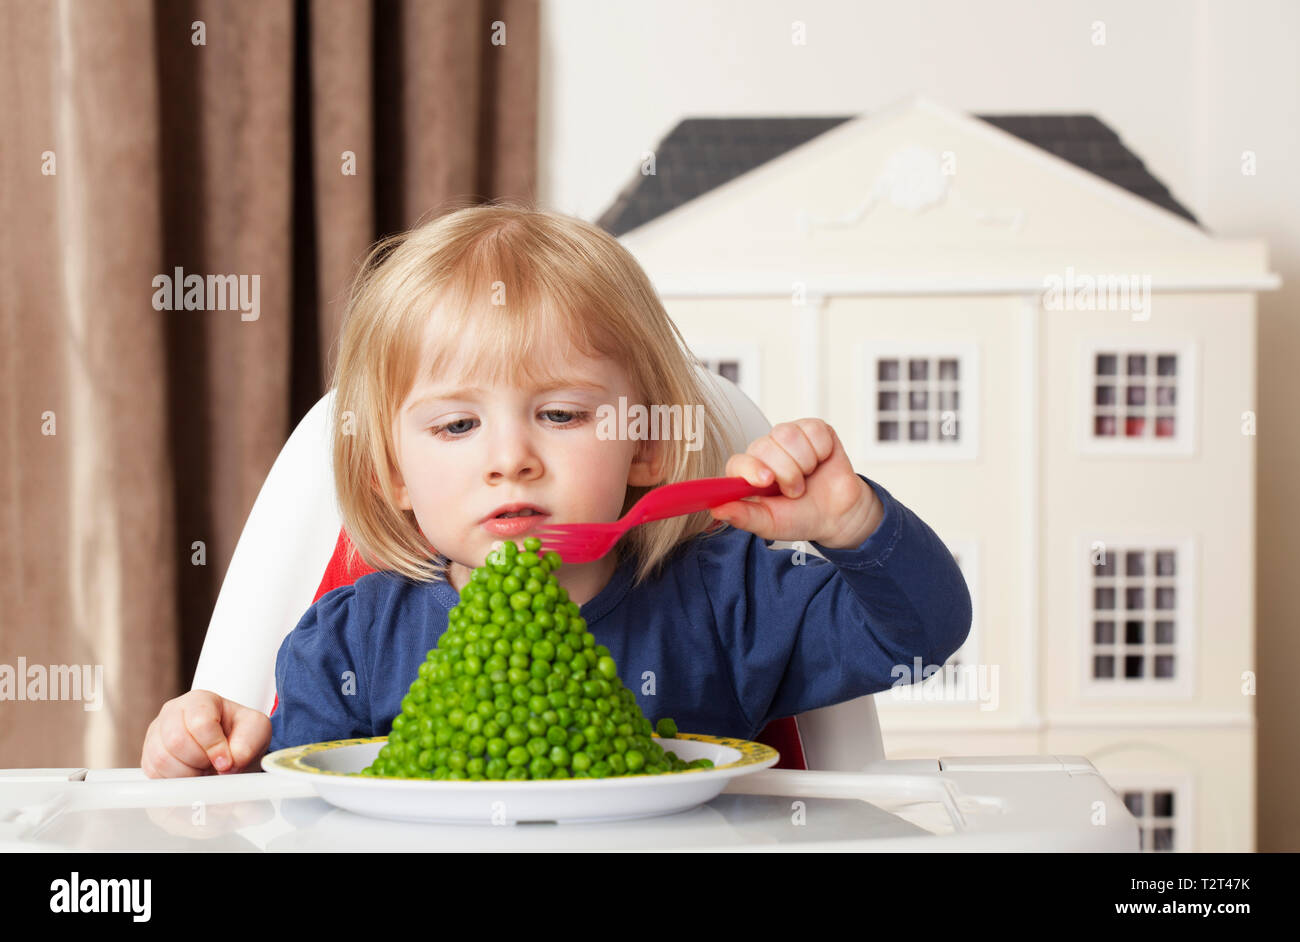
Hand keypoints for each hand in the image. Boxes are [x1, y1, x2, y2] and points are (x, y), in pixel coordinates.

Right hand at [141, 690, 270, 777]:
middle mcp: (171, 713)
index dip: (214, 747)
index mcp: (200, 701)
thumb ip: (248, 744)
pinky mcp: (148, 758)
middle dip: (200, 761)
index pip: (200, 722)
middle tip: (215, 767)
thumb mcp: (256, 731)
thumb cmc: (241, 735)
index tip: (227, 762)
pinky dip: (175, 783)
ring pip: (161, 760)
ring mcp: (156, 736)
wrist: (229, 748)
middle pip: (176, 741)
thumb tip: (228, 765)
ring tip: (205, 771)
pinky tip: (191, 777)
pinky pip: (153, 775)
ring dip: (188, 774)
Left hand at [709, 419, 880, 548]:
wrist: (838, 513)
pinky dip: (822, 451)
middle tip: (796, 490)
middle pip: (765, 446)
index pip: (738, 462)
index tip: (767, 481)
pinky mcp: (811, 428)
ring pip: (788, 436)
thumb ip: (745, 517)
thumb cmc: (800, 517)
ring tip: (808, 476)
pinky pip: (813, 431)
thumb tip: (717, 511)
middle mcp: (764, 451)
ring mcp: (786, 437)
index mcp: (748, 473)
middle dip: (788, 474)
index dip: (752, 468)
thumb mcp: (771, 524)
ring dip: (805, 463)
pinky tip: (821, 461)